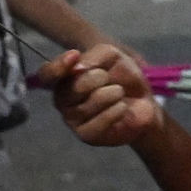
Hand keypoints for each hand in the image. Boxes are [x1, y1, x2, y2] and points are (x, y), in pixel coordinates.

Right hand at [45, 38, 162, 146]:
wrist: (144, 102)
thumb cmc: (122, 76)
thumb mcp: (111, 56)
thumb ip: (94, 56)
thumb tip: (77, 69)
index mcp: (64, 79)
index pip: (46, 74)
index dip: (57, 66)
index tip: (75, 55)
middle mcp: (63, 100)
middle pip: (69, 89)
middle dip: (95, 78)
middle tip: (108, 77)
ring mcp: (72, 120)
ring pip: (86, 106)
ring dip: (110, 94)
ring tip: (119, 92)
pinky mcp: (86, 135)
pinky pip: (97, 123)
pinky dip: (114, 111)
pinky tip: (122, 107)